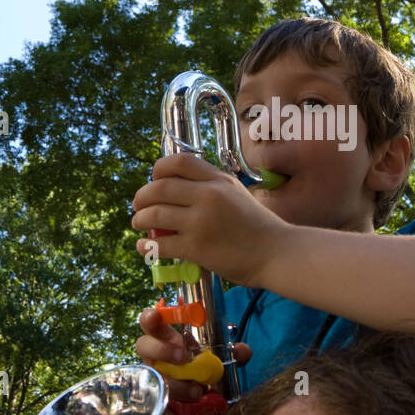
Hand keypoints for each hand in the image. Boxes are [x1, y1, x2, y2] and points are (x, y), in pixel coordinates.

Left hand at [131, 152, 289, 287]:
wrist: (277, 253)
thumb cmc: (260, 226)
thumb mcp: (238, 194)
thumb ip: (212, 188)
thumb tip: (179, 190)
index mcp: (218, 180)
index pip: (178, 161)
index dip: (158, 169)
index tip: (153, 179)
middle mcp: (208, 195)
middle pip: (159, 187)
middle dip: (141, 197)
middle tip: (137, 206)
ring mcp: (200, 221)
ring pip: (155, 214)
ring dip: (140, 219)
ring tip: (138, 224)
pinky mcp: (196, 247)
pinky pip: (160, 243)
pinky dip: (146, 245)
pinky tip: (144, 246)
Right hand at [135, 306, 251, 414]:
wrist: (195, 403)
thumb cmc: (199, 372)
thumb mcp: (216, 360)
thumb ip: (231, 354)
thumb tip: (244, 351)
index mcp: (166, 339)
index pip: (150, 322)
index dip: (150, 317)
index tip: (156, 317)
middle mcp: (153, 357)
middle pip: (144, 346)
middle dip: (162, 350)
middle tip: (184, 358)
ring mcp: (149, 381)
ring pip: (153, 379)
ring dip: (176, 386)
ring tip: (197, 391)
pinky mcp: (153, 407)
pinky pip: (159, 411)